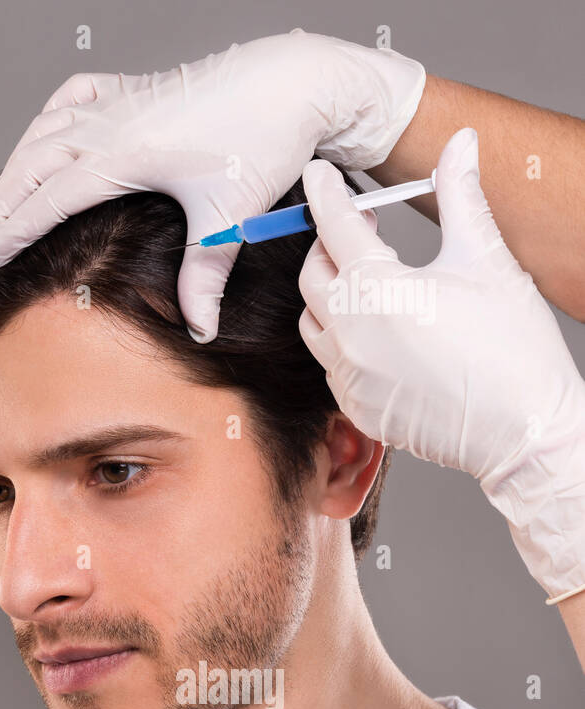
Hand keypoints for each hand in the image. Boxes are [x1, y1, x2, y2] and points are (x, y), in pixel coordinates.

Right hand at [0, 29, 426, 342]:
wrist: (296, 79)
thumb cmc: (266, 137)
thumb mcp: (231, 213)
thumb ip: (205, 274)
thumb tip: (199, 329)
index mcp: (125, 154)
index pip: (46, 200)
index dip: (9, 232)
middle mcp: (112, 122)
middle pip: (29, 167)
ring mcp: (120, 101)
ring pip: (43, 132)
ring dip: (14, 169)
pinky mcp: (134, 88)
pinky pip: (73, 99)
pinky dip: (49, 120)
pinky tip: (45, 138)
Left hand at [298, 127, 584, 603]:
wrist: (527, 432)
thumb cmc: (514, 348)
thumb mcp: (488, 261)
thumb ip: (462, 198)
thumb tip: (459, 144)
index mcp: (379, 290)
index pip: (334, 226)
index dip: (325, 193)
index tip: (318, 174)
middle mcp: (350, 333)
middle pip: (312, 273)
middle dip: (329, 245)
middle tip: (363, 231)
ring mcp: (346, 374)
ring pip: (312, 319)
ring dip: (331, 294)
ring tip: (371, 281)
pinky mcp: (352, 405)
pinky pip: (329, 361)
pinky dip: (343, 338)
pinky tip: (379, 330)